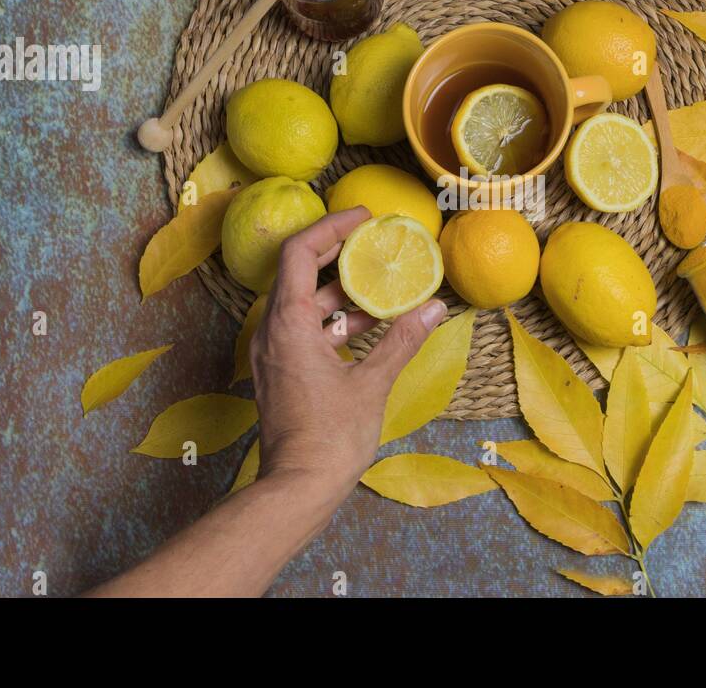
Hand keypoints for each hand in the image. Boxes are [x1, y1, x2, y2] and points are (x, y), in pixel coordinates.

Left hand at [249, 206, 446, 492]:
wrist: (298, 487)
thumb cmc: (331, 437)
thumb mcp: (373, 382)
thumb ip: (402, 340)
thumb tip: (434, 307)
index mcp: (288, 324)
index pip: (298, 253)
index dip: (329, 226)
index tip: (363, 218)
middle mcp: (271, 332)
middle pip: (298, 273)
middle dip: (337, 254)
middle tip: (374, 242)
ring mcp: (273, 353)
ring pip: (302, 304)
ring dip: (340, 291)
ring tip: (381, 285)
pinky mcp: (280, 372)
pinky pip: (304, 329)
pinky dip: (334, 320)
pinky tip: (369, 326)